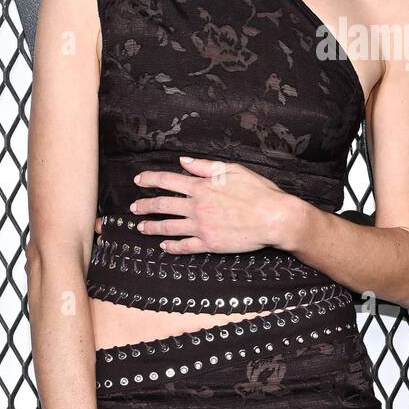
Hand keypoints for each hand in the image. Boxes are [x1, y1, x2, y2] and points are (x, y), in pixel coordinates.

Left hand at [129, 155, 304, 254]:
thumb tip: (183, 162)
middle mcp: (196, 206)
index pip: (167, 181)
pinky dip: (171, 246)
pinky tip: (164, 246)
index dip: (149, 179)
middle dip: (144, 206)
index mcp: (201, 186)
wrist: (274, 218)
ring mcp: (201, 226)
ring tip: (141, 227)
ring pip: (168, 227)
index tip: (138, 180)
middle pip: (162, 205)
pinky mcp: (209, 243)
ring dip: (151, 227)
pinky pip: (184, 246)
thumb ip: (205, 166)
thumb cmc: (258, 192)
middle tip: (134, 208)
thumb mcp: (233, 170)